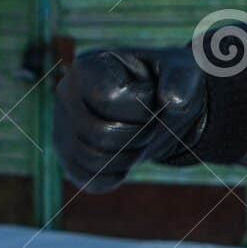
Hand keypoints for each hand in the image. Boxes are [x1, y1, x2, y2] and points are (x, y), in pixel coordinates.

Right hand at [54, 47, 207, 192]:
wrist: (163, 110)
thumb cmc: (167, 85)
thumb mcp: (183, 72)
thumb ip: (180, 81)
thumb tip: (172, 102)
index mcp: (89, 66)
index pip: (107, 100)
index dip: (141, 109)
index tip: (152, 100)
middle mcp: (66, 94)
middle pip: (100, 134)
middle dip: (139, 135)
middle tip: (151, 123)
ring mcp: (63, 127)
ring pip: (92, 160)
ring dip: (130, 156)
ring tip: (140, 138)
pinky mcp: (70, 157)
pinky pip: (91, 181)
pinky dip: (118, 175)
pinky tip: (128, 156)